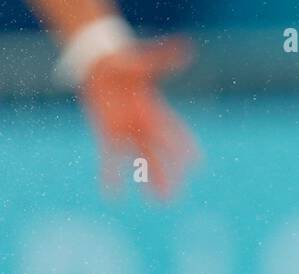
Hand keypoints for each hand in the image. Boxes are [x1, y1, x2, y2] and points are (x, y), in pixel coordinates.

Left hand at [79, 37, 197, 198]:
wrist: (101, 66)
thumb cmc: (124, 63)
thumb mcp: (142, 60)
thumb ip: (163, 57)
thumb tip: (188, 47)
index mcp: (153, 110)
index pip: (171, 131)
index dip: (182, 146)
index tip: (196, 162)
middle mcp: (143, 125)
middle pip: (157, 154)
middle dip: (167, 174)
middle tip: (176, 196)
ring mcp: (127, 132)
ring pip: (140, 161)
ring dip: (148, 180)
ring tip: (158, 202)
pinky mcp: (108, 134)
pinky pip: (110, 159)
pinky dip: (111, 176)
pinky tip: (112, 195)